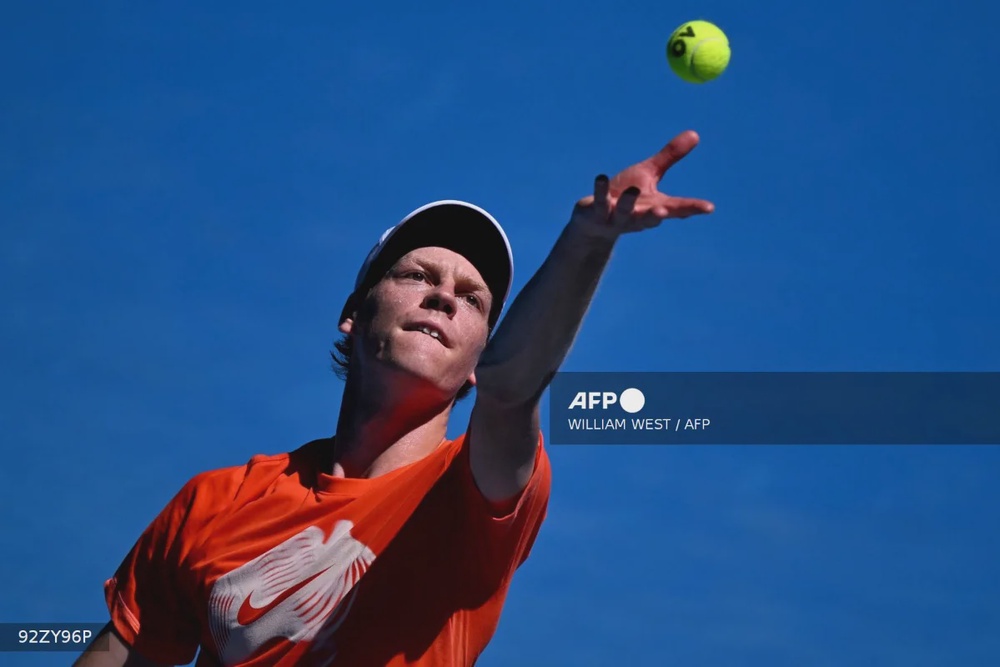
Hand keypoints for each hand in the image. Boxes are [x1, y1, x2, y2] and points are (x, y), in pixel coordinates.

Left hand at [570, 130, 714, 239]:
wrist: (594, 221)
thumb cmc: (625, 196)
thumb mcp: (648, 174)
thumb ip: (670, 157)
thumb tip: (695, 133)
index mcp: (654, 206)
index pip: (677, 208)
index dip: (693, 208)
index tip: (709, 208)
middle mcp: (638, 216)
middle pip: (651, 217)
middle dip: (656, 215)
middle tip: (663, 210)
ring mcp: (617, 217)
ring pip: (624, 212)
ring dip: (628, 203)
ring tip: (633, 190)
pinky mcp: (597, 213)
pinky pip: (599, 202)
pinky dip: (600, 190)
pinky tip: (601, 177)